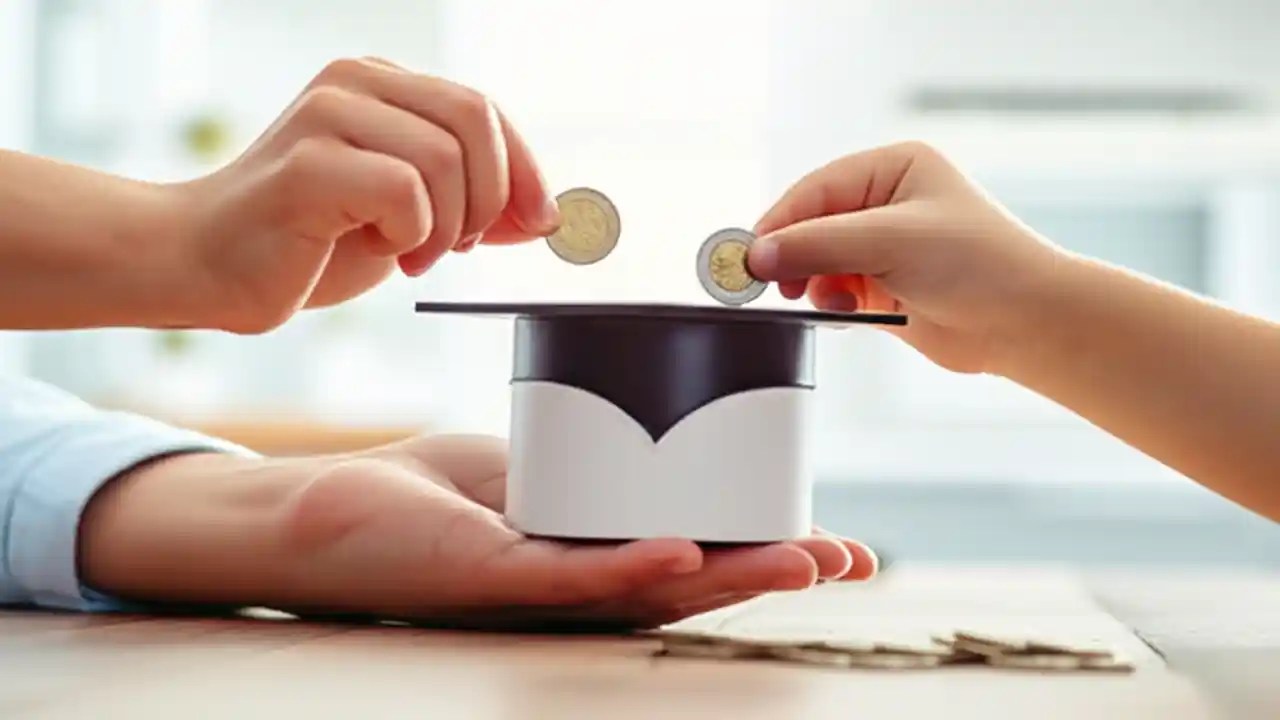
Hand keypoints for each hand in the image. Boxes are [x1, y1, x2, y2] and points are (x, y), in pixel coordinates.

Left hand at [79, 435, 877, 629]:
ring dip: (726, 577)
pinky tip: (680, 554)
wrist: (327, 513)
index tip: (833, 542)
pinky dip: (626, 565)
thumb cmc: (429, 496)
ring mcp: (537, 589)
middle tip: (845, 559)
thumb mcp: (529, 464)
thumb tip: (654, 412)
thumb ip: (588, 459)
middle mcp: (576, 584)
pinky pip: (568, 577)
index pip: (695, 556)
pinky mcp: (490, 578)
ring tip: (799, 560)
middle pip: (690, 581)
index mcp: (593, 555)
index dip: (765, 550)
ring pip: (647, 591)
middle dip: (771, 570)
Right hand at [173, 57, 560, 332]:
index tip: (542, 221)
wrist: (210, 267)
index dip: (525, 167)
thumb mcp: (410, 218)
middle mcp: (353, 82)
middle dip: (490, 196)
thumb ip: (473, 206)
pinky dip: (411, 234)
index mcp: (380, 84)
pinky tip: (380, 249)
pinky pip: (405, 191)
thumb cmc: (305, 241)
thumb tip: (544, 215)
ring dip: (446, 226)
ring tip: (409, 251)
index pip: (483, 107)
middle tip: (459, 243)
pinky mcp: (307, 161)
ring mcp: (327, 114)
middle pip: (475, 118)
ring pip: (447, 159)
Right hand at [746, 141, 1066, 373]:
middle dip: (793, 256)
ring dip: (816, 284)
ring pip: (819, 262)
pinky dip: (833, 304)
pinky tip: (849, 312)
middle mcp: (886, 203)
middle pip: (811, 225)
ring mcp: (885, 247)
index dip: (779, 223)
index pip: (816, 190)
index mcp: (893, 167)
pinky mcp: (885, 287)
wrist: (1028, 323)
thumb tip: (759, 254)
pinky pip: (835, 292)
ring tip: (832, 300)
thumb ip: (818, 245)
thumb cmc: (981, 264)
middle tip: (769, 283)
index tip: (749, 256)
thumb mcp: (891, 241)